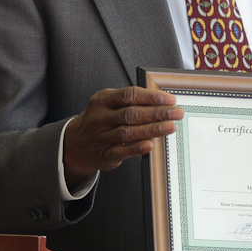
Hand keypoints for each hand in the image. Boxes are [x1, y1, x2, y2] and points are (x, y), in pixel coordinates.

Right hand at [62, 87, 183, 183]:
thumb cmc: (101, 120)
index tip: (170, 100)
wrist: (75, 144)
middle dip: (156, 113)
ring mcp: (100, 137)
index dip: (151, 97)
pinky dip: (136, 148)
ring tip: (170, 127)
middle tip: (176, 113)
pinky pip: (121, 151)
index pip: (129, 95)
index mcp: (102, 100)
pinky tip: (150, 145)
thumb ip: (131, 103)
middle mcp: (99, 117)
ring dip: (151, 130)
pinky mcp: (103, 155)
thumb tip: (162, 102)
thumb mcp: (109, 105)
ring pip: (127, 133)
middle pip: (131, 114)